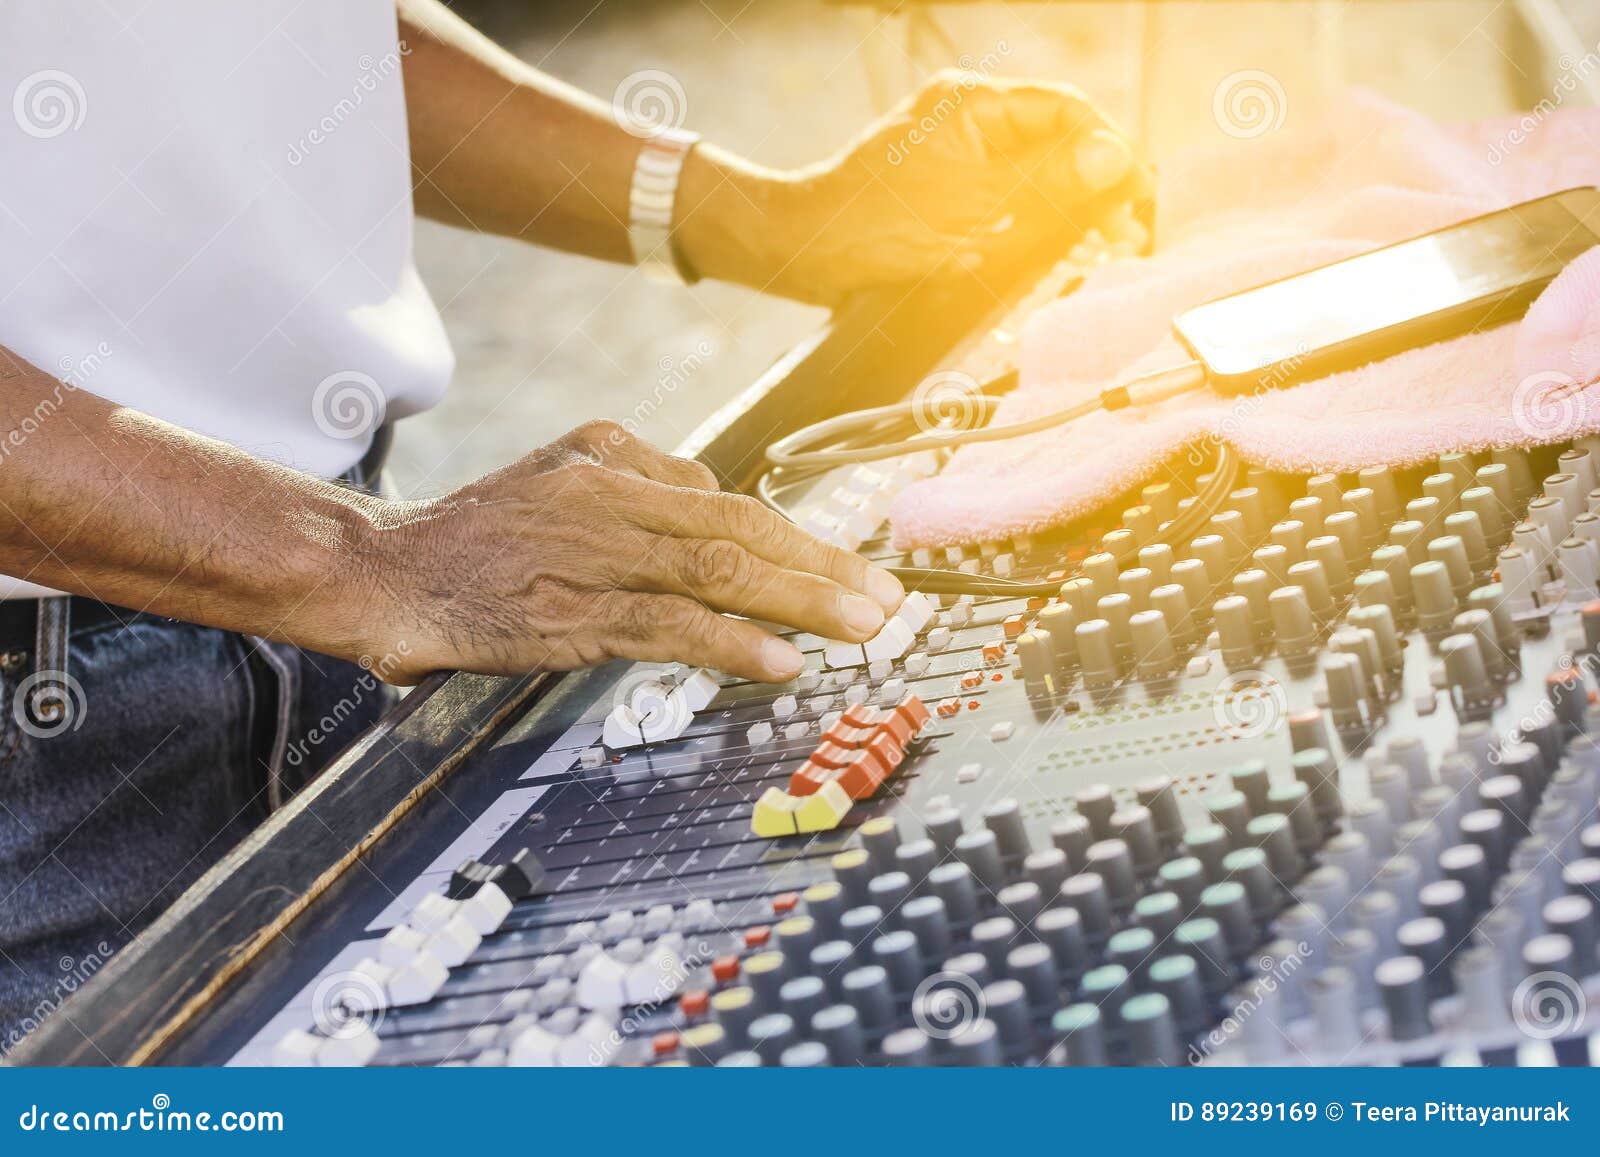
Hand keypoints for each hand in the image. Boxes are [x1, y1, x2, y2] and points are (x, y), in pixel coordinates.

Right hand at [360, 421, 904, 683]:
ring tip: (861, 628)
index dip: (802, 539)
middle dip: (824, 568)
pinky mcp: (565, 610)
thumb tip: (715, 498)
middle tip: (888, 600)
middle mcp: (610, 495)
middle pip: (740, 529)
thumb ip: (638, 482)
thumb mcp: (557, 477)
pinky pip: (663, 625)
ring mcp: (589, 551)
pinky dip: (727, 642)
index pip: (729, 500)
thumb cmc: (470, 535)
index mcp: (612, 459)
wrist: (376, 567)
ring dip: (799, 601)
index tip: (859, 570)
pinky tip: (777, 660)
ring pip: (716, 570)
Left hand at [677, 75, 1150, 305]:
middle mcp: (964, 116)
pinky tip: (1055, 251)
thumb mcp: (977, 206)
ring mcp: (953, 150)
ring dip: (1068, 209)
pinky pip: (1004, 196)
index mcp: (972, 102)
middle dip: (1093, 185)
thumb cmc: (876, 227)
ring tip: (1099, 246)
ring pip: (1032, 172)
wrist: (806, 251)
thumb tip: (1113, 157)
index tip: (1134, 193)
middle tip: (1123, 230)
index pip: (1064, 110)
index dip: (1107, 151)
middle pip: (1053, 141)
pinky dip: (1032, 222)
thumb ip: (1048, 181)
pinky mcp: (944, 186)